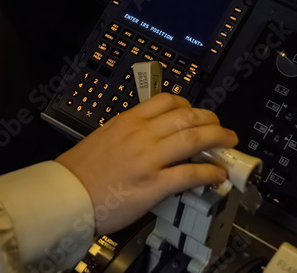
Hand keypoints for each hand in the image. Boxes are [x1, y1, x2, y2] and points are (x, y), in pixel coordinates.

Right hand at [56, 93, 237, 234]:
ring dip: (217, 140)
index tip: (196, 113)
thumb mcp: (103, 138)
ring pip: (194, 139)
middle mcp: (141, 135)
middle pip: (187, 117)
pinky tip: (217, 175)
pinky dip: (209, 172)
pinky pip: (190, 174)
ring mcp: (149, 159)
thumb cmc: (79, 171)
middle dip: (211, 121)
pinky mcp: (154, 185)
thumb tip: (150, 137)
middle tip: (221, 129)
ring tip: (228, 143)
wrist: (67, 195)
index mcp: (128, 121)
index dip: (188, 105)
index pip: (166, 101)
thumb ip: (127, 134)